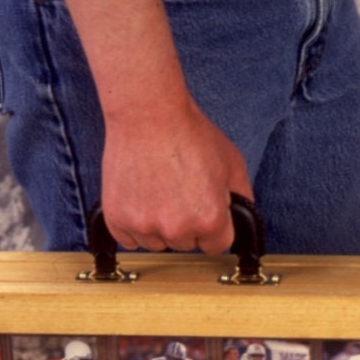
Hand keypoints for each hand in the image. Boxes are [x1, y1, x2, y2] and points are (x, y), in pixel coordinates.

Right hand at [101, 101, 252, 254]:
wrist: (148, 114)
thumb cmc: (188, 133)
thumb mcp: (232, 163)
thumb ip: (243, 197)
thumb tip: (243, 218)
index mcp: (210, 219)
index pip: (217, 245)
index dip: (212, 226)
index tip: (203, 210)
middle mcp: (177, 229)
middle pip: (186, 244)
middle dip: (185, 224)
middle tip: (178, 191)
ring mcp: (145, 226)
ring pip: (157, 243)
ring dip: (158, 227)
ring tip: (157, 192)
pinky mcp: (117, 219)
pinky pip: (128, 240)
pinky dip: (132, 226)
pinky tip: (140, 199)